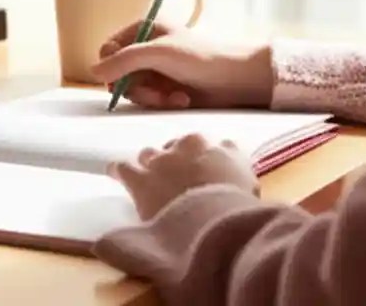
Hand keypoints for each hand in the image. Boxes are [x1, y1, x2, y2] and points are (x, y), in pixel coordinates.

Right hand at [92, 23, 274, 108]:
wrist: (238, 79)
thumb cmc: (202, 58)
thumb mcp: (159, 54)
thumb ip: (124, 61)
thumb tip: (92, 71)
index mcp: (145, 29)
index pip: (109, 48)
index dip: (110, 66)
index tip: (118, 80)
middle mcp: (147, 48)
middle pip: (118, 73)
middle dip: (136, 87)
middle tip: (154, 94)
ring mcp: (156, 70)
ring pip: (132, 90)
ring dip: (152, 97)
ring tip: (174, 97)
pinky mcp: (166, 89)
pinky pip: (149, 100)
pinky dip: (163, 102)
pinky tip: (181, 100)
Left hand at [107, 134, 258, 220]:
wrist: (212, 221)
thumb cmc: (237, 207)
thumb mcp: (248, 182)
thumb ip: (236, 164)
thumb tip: (228, 151)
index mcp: (217, 148)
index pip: (208, 145)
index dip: (203, 159)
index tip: (203, 170)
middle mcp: (186, 147)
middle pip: (177, 145)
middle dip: (176, 158)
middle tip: (177, 177)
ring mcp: (161, 160)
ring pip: (150, 153)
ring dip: (150, 164)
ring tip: (150, 177)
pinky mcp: (139, 178)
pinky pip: (121, 167)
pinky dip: (119, 171)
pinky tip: (117, 174)